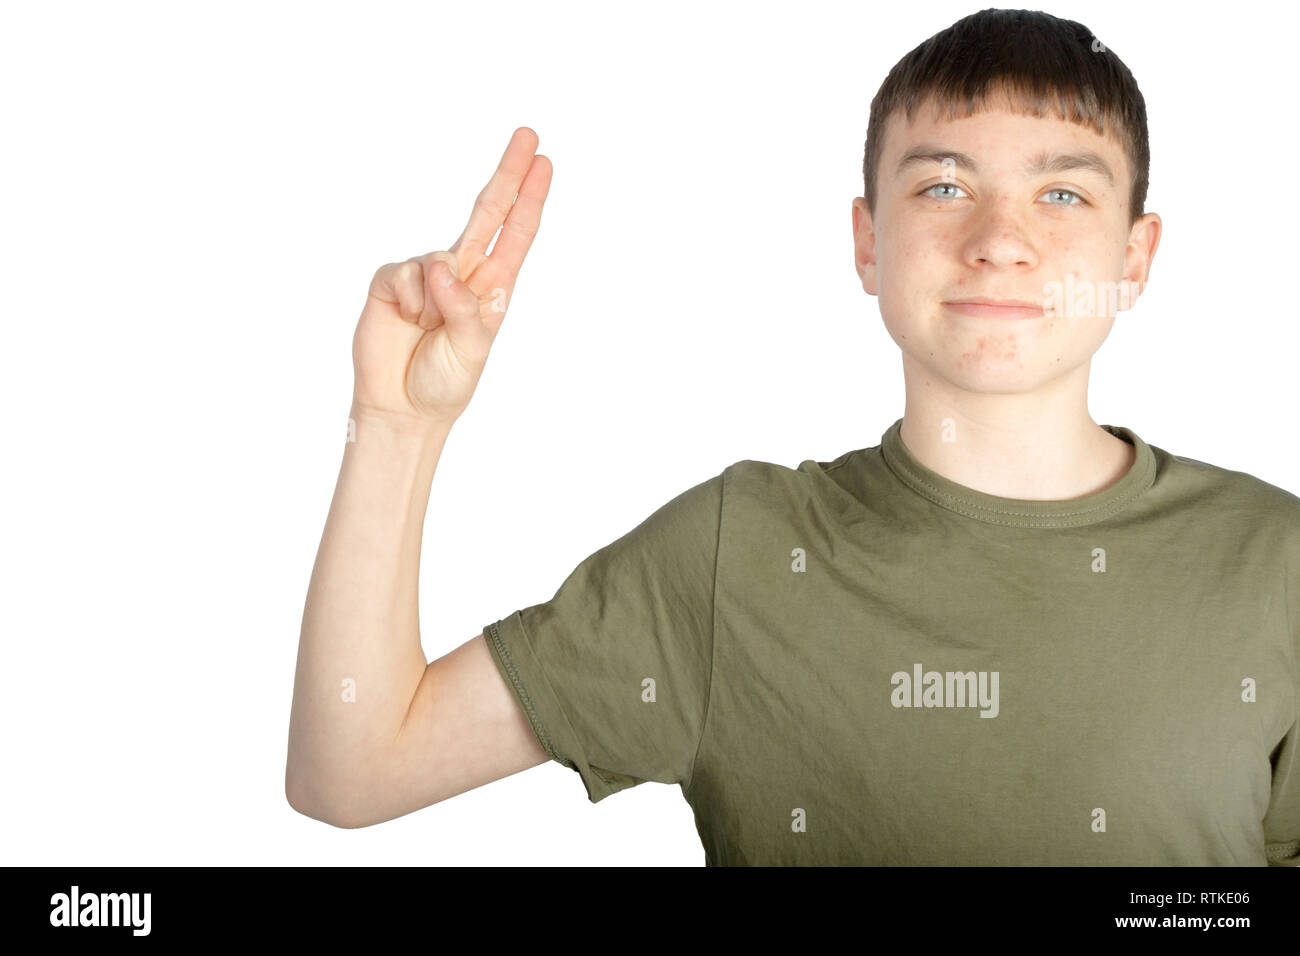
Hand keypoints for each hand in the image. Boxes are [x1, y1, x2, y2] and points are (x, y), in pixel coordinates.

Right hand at [353, 126, 551, 427]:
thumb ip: (462, 308)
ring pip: (435, 260)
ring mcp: (426, 275)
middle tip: (528, 134)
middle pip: (487, 212)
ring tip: (426, 331)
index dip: (530, 198)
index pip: (516, 234)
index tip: (545, 162)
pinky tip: (404, 322)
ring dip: (432, 301)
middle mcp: (462, 273)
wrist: (400, 406)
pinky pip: (403, 275)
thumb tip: (442, 267)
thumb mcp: (471, 351)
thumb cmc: (444, 382)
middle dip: (508, 173)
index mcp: (492, 288)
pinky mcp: (392, 282)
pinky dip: (406, 301)